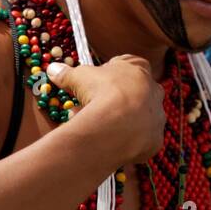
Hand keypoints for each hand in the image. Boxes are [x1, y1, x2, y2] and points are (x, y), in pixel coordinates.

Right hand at [45, 55, 165, 163]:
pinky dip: (125, 142)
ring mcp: (157, 117)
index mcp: (139, 70)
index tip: (94, 82)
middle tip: (93, 107)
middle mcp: (153, 92)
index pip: (127, 66)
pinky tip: (108, 143)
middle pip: (134, 93)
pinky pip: (140, 141)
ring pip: (138, 118)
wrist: (118, 125)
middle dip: (113, 100)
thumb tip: (53, 69)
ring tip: (95, 128)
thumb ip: (67, 73)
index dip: (108, 73)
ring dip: (119, 121)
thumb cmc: (101, 92)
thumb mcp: (79, 77)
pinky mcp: (155, 140)